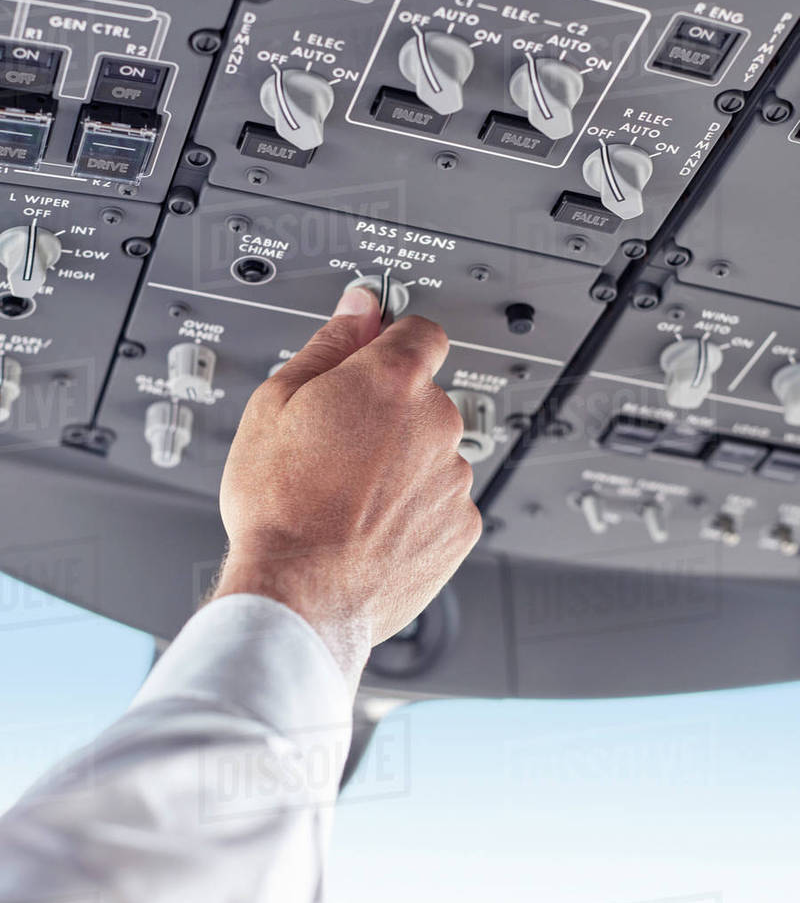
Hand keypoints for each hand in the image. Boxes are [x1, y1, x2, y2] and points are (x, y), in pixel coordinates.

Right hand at [215, 286, 481, 689]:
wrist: (300, 593)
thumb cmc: (280, 505)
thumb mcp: (275, 403)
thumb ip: (328, 343)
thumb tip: (358, 309)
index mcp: (392, 380)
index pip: (420, 330)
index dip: (392, 341)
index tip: (372, 354)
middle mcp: (436, 423)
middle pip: (423, 397)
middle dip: (387, 412)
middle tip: (336, 443)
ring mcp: (453, 477)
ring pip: (431, 452)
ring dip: (402, 463)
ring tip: (348, 493)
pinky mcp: (461, 526)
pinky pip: (442, 501)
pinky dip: (415, 508)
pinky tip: (370, 523)